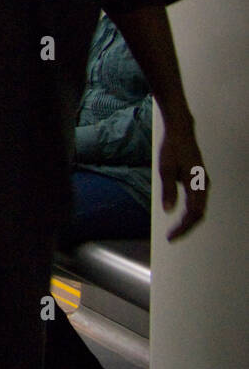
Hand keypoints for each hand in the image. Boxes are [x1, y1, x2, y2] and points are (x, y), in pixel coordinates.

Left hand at [158, 116, 207, 239]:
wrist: (181, 131)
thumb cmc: (172, 148)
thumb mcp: (165, 169)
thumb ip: (167, 191)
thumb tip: (168, 211)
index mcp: (197, 184)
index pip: (194, 213)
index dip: (183, 228)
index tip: (171, 237)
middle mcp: (204, 185)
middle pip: (199, 214)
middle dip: (186, 228)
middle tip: (172, 237)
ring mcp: (203, 182)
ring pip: (200, 208)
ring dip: (189, 221)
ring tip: (175, 230)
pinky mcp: (199, 180)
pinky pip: (198, 201)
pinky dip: (190, 212)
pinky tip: (181, 215)